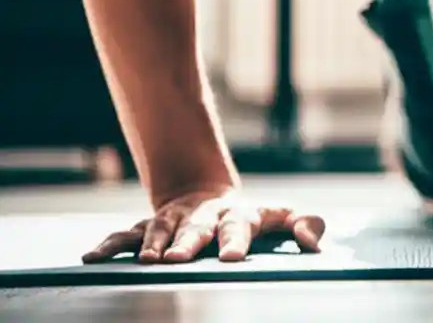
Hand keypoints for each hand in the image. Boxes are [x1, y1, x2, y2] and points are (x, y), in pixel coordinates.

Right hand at [81, 188, 325, 263]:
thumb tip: (315, 247)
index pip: (239, 226)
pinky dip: (109, 245)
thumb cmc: (250, 217)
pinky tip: (92, 257)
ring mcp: (173, 219)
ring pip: (159, 229)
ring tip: (148, 261)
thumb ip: (304, 226)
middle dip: (188, 242)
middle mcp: (203, 215)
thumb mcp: (280, 218)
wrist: (207, 196)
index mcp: (238, 215)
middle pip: (196, 227)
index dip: (236, 241)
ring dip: (152, 244)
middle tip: (178, 260)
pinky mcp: (149, 227)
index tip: (232, 259)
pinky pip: (125, 235)